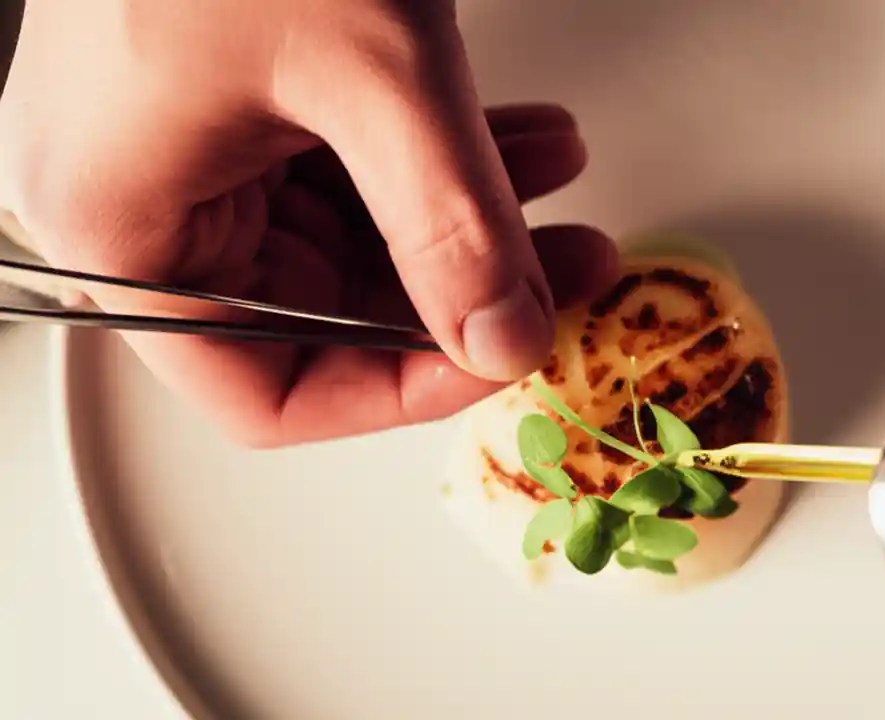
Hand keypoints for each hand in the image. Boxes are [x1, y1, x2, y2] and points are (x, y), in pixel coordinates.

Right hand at [0, 0, 616, 445]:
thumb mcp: (371, 72)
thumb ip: (449, 223)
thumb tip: (505, 335)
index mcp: (126, 227)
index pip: (262, 391)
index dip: (394, 394)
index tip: (498, 361)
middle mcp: (144, 198)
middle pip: (324, 315)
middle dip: (462, 295)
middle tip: (565, 278)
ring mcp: (194, 143)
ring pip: (356, 240)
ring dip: (470, 222)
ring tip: (566, 199)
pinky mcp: (244, 94)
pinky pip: (352, 165)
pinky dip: (442, 160)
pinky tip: (527, 142)